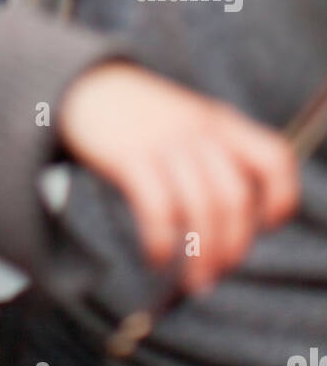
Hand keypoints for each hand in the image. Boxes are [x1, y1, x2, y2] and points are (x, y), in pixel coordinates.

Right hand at [58, 62, 298, 293]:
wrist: (85, 86)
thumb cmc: (140, 116)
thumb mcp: (189, 121)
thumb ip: (215, 157)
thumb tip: (233, 226)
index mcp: (221, 122)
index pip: (274, 158)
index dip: (280, 198)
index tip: (266, 226)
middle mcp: (198, 131)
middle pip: (235, 198)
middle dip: (233, 246)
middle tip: (219, 269)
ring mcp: (164, 143)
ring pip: (201, 210)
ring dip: (201, 256)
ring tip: (194, 280)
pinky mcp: (129, 158)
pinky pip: (158, 210)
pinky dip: (161, 242)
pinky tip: (156, 256)